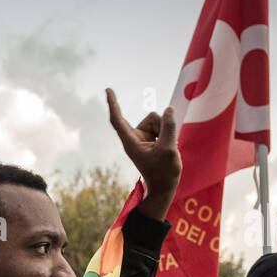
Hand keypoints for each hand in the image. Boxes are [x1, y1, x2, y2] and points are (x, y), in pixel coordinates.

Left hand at [106, 87, 180, 219]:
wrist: (164, 187)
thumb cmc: (164, 172)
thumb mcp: (169, 149)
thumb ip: (169, 127)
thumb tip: (168, 109)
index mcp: (131, 142)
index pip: (117, 120)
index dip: (113, 104)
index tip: (107, 90)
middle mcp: (135, 137)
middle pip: (152, 117)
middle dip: (163, 125)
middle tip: (166, 147)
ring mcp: (143, 137)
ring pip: (159, 120)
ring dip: (167, 130)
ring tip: (166, 148)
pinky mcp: (151, 138)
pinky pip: (163, 125)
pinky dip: (169, 133)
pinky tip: (167, 147)